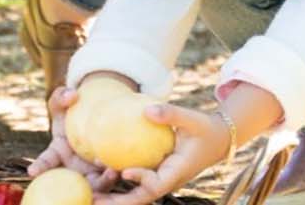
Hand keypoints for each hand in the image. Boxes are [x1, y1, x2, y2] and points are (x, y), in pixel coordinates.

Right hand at [27, 86, 120, 191]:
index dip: (39, 167)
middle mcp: (72, 169)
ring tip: (111, 171)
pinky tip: (123, 168)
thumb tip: (71, 96)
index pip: (46, 162)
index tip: (32, 171)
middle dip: (73, 187)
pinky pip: (113, 179)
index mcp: (57, 154)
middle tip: (81, 181)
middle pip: (71, 183)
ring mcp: (91, 174)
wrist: (97, 119)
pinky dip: (117, 175)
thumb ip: (61, 97)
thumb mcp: (64, 104)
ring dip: (103, 181)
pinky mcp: (109, 175)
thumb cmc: (73, 112)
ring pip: (95, 185)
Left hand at [91, 103, 233, 204]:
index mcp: (177, 172)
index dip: (142, 181)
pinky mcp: (154, 173)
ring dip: (113, 196)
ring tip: (89, 195)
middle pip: (140, 198)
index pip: (158, 184)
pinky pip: (134, 179)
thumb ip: (171, 114)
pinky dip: (117, 179)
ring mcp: (159, 179)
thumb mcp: (192, 119)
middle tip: (94, 200)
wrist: (215, 140)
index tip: (124, 172)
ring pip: (134, 193)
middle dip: (118, 203)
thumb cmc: (204, 128)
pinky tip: (97, 169)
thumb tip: (146, 109)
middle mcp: (166, 181)